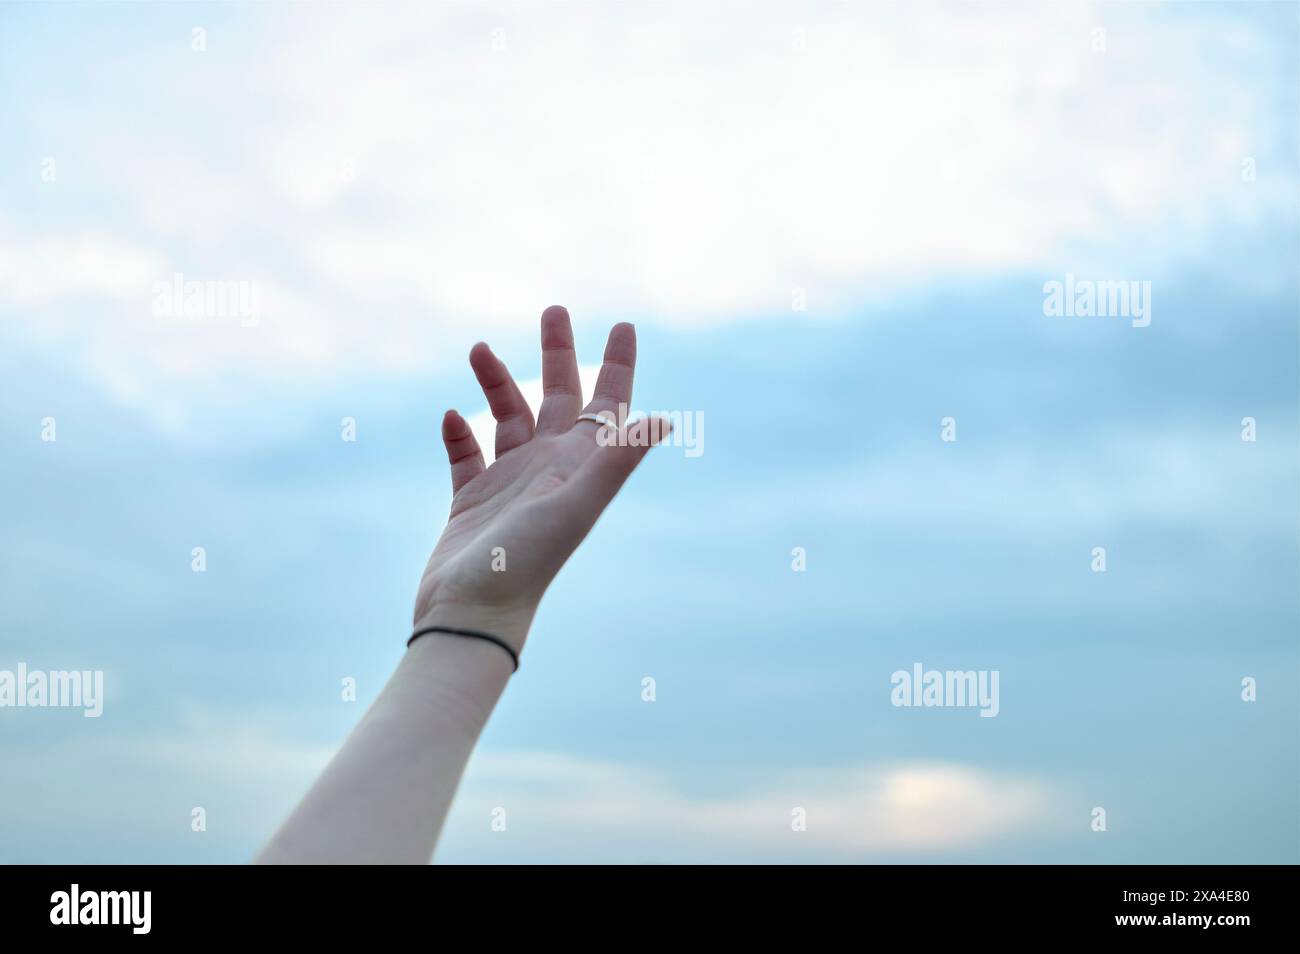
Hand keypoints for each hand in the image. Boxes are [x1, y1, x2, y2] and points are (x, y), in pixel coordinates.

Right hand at [413, 305, 670, 651]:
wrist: (473, 613)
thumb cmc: (527, 562)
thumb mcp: (575, 505)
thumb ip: (615, 460)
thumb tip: (665, 419)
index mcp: (579, 465)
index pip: (608, 405)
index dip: (618, 364)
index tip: (624, 324)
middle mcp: (549, 469)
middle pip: (559, 398)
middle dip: (557, 354)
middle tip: (554, 309)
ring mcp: (510, 483)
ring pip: (507, 417)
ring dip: (496, 382)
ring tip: (479, 347)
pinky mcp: (472, 500)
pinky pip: (466, 455)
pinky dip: (458, 433)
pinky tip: (449, 416)